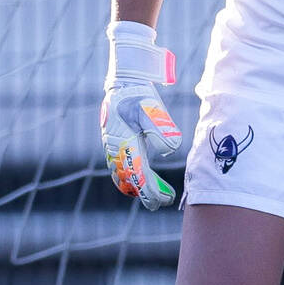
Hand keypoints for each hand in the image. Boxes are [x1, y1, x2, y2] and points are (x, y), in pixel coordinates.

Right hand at [100, 21, 181, 209]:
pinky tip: (141, 177)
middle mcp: (116, 148)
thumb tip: (170, 151)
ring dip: (136, 187)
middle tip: (160, 203)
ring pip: (122, 175)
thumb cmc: (139, 94)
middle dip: (144, 193)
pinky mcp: (115, 141)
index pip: (138, 175)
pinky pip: (119, 166)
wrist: (123, 81)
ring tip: (153, 194)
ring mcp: (113, 146)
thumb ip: (160, 131)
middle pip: (128, 180)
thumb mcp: (152, 110)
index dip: (150, 191)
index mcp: (125, 144)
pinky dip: (129, 177)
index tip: (162, 201)